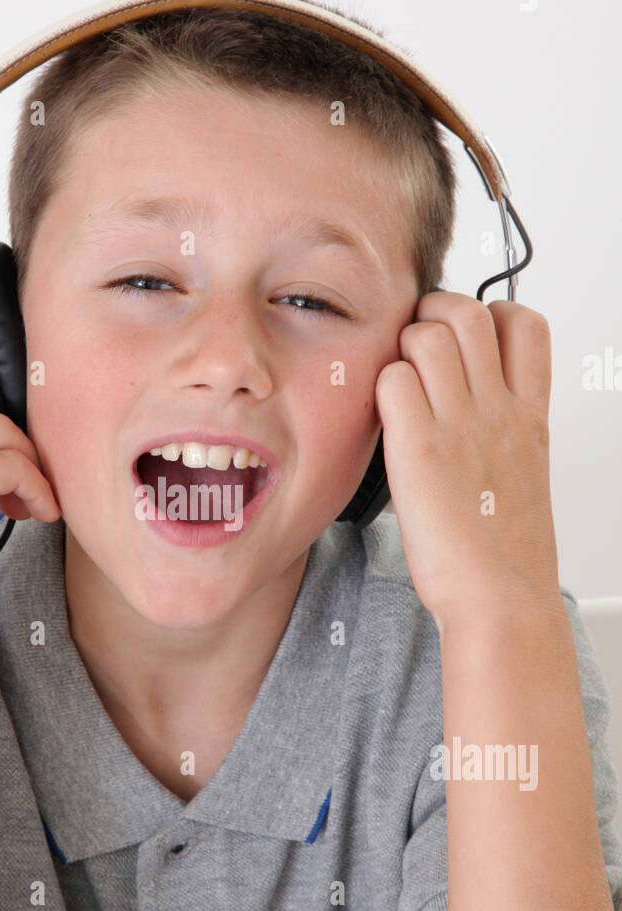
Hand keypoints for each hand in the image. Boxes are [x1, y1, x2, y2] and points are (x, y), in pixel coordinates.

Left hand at [374, 292, 559, 630]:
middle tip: (415, 345)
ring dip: (401, 346)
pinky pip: (391, 380)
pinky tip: (383, 419)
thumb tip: (472, 407)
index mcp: (529, 415)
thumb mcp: (523, 474)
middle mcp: (498, 409)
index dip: (491, 313)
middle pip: (468, 312)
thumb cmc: (504, 551)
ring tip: (396, 384)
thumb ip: (502, 430)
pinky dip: (380, 388)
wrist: (500, 598)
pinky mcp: (419, 448)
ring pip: (426, 335)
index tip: (469, 339)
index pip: (525, 324)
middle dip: (433, 313)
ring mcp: (460, 424)